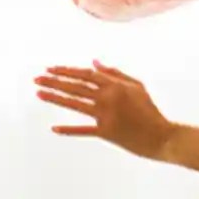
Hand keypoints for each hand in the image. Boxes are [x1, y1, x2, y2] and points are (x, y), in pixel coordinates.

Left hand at [35, 61, 177, 160]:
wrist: (162, 136)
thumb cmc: (149, 110)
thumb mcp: (136, 86)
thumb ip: (115, 73)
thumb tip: (94, 62)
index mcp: (115, 85)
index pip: (85, 74)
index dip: (66, 70)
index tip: (50, 68)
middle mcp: (108, 98)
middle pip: (75, 87)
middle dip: (54, 81)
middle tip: (36, 79)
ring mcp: (106, 116)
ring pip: (74, 104)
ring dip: (55, 98)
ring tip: (39, 93)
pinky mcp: (106, 133)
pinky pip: (84, 130)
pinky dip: (69, 130)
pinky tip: (54, 128)